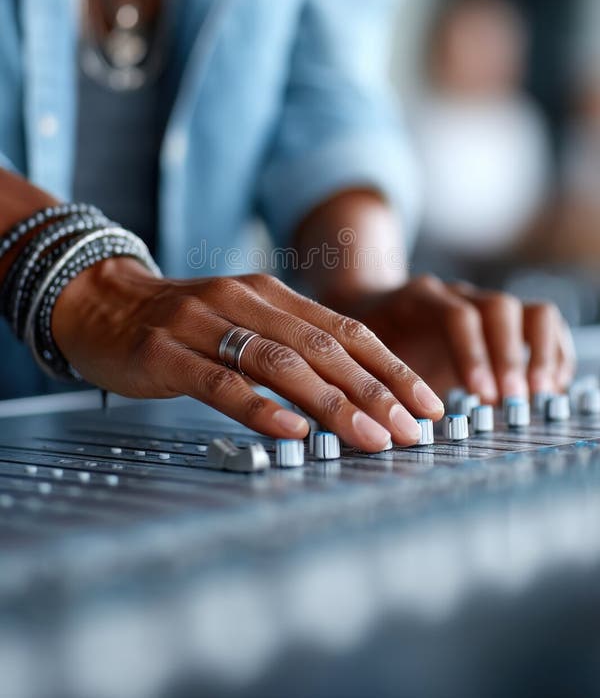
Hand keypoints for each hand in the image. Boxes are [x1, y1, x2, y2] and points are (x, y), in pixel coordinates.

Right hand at [52, 259, 444, 450]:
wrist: (100, 302)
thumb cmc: (180, 324)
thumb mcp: (241, 322)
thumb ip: (289, 348)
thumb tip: (354, 396)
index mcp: (271, 293)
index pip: (347, 329)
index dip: (393, 367)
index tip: (431, 404)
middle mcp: (245, 300)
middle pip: (325, 347)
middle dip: (378, 391)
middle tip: (416, 430)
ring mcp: (204, 324)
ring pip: (281, 363)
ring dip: (334, 403)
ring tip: (373, 438)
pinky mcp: (166, 352)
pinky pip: (221, 381)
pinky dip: (261, 406)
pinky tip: (292, 430)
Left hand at [350, 275, 575, 403]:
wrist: (370, 304)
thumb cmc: (363, 337)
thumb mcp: (358, 351)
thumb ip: (372, 376)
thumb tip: (380, 417)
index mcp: (420, 298)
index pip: (458, 315)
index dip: (473, 354)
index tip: (480, 395)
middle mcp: (459, 295)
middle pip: (500, 308)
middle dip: (510, 357)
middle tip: (513, 400)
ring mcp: (485, 304)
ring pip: (531, 311)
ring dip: (542, 354)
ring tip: (541, 394)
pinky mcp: (504, 322)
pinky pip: (542, 325)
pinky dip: (554, 354)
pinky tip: (550, 387)